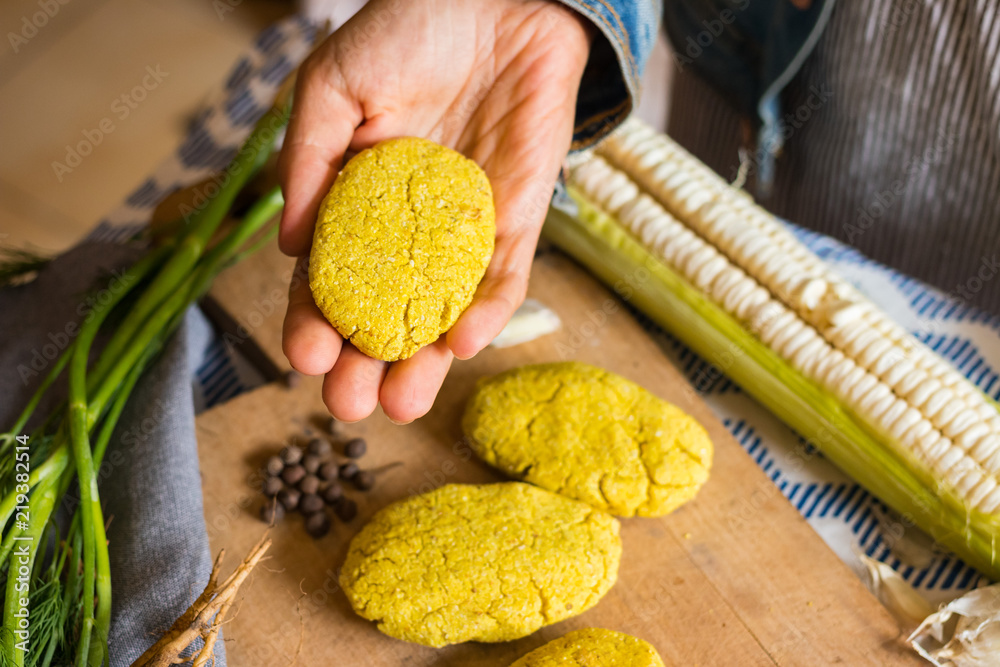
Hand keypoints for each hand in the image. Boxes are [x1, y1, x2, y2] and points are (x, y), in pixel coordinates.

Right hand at [279, 0, 591, 422]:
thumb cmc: (408, 30)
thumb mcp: (334, 88)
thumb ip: (309, 161)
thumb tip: (286, 246)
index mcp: (357, 202)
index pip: (330, 278)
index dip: (315, 321)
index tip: (304, 358)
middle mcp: (409, 229)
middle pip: (387, 312)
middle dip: (367, 362)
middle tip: (349, 405)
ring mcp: (464, 230)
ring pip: (444, 311)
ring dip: (425, 360)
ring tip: (403, 404)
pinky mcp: (517, 220)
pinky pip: (504, 276)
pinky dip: (486, 311)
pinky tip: (460, 344)